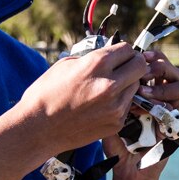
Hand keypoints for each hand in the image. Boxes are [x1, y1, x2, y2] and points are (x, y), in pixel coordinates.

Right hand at [21, 43, 146, 152]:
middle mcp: (110, 84)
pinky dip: (120, 102)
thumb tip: (108, 55)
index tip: (119, 55)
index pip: (128, 49)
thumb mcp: (66, 64)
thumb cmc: (46, 94)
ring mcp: (116, 106)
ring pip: (136, 86)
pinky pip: (127, 105)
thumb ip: (91, 57)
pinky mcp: (116, 122)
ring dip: (127, 83)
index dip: (124, 51)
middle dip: (133, 64)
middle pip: (140, 65)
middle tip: (123, 68)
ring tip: (108, 88)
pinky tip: (102, 104)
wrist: (38, 130)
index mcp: (97, 64)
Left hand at [105, 51, 178, 179]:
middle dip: (156, 62)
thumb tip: (110, 68)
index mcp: (144, 91)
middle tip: (142, 68)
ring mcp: (170, 107)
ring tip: (145, 86)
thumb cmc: (116, 143)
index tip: (133, 55)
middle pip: (167, 66)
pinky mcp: (177, 119)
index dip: (145, 56)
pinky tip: (150, 101)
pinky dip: (167, 94)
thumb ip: (114, 95)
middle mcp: (160, 96)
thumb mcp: (110, 114)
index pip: (151, 63)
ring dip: (163, 78)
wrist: (128, 169)